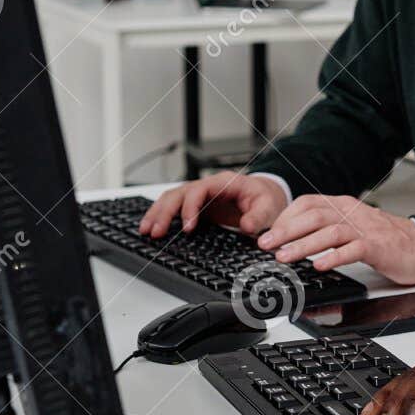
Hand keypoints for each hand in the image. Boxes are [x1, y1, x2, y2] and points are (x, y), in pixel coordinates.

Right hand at [138, 171, 287, 237]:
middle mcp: (208, 187)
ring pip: (172, 199)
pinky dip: (162, 216)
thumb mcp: (268, 207)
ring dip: (157, 214)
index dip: (190, 208)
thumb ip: (258, 217)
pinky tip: (152, 227)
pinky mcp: (196, 206)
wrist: (266, 196)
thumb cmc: (265, 199)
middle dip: (165, 212)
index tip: (188, 228)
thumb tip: (246, 227)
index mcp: (224, 183)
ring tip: (146, 231)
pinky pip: (174, 207)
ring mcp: (200, 196)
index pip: (199, 190)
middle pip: (179, 193)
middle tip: (156, 231)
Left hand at [257, 194, 414, 284]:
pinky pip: (353, 249)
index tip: (268, 233)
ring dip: (303, 245)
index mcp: (343, 206)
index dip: (285, 217)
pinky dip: (334, 257)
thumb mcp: (350, 228)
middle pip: (314, 216)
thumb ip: (325, 229)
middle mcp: (352, 213)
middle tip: (267, 245)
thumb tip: (290, 239)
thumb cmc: (382, 240)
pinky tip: (320, 266)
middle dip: (286, 231)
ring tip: (285, 257)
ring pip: (330, 232)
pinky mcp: (377, 246)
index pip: (308, 203)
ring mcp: (365, 229)